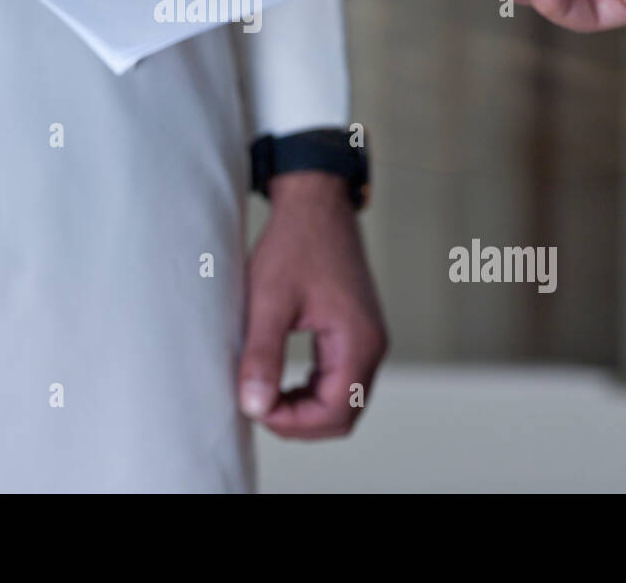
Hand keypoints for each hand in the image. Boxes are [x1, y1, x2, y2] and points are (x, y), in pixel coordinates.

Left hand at [238, 171, 386, 438]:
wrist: (315, 203)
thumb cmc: (294, 243)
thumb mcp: (268, 300)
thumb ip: (261, 355)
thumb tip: (253, 407)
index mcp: (358, 341)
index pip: (335, 411)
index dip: (292, 421)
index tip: (254, 406)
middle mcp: (372, 345)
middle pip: (343, 414)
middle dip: (299, 421)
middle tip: (256, 404)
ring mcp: (368, 339)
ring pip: (343, 401)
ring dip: (305, 408)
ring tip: (264, 393)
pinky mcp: (357, 332)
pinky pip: (341, 380)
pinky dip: (313, 391)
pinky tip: (282, 381)